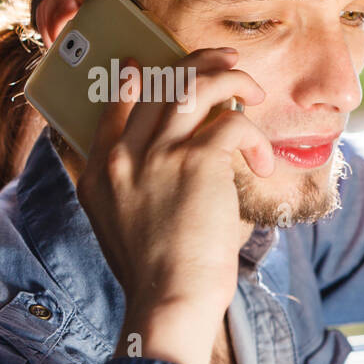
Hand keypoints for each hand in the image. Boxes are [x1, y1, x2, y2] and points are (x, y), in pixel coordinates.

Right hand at [75, 47, 272, 363]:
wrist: (169, 301)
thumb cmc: (158, 278)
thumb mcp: (122, 232)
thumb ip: (135, 194)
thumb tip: (176, 173)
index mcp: (99, 173)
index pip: (112, 108)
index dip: (133, 80)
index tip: (147, 65)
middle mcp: (123, 156)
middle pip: (158, 84)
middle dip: (196, 64)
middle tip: (225, 62)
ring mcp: (157, 155)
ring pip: (193, 86)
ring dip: (229, 79)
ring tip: (254, 91)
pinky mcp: (196, 162)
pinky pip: (232, 123)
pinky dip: (255, 137)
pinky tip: (263, 163)